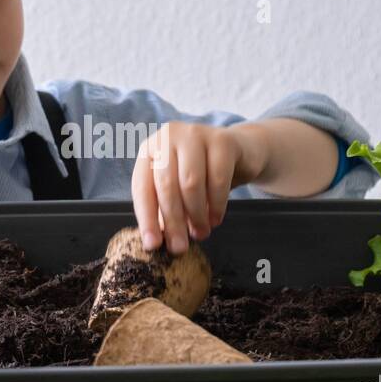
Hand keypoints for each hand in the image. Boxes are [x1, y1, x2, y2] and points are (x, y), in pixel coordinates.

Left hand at [132, 122, 265, 254]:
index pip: (142, 187)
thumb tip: (156, 243)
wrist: (238, 151)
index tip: (152, 245)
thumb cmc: (201, 173)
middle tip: (180, 247)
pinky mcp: (222, 140)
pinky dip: (217, 205)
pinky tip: (216, 219)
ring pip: (191, 184)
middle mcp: (168, 137)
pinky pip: (218, 179)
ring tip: (201, 232)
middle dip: (173, 221)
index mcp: (150, 149)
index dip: (146, 218)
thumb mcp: (177, 188)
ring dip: (196, 215)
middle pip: (166, 186)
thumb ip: (164, 210)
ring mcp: (195, 134)